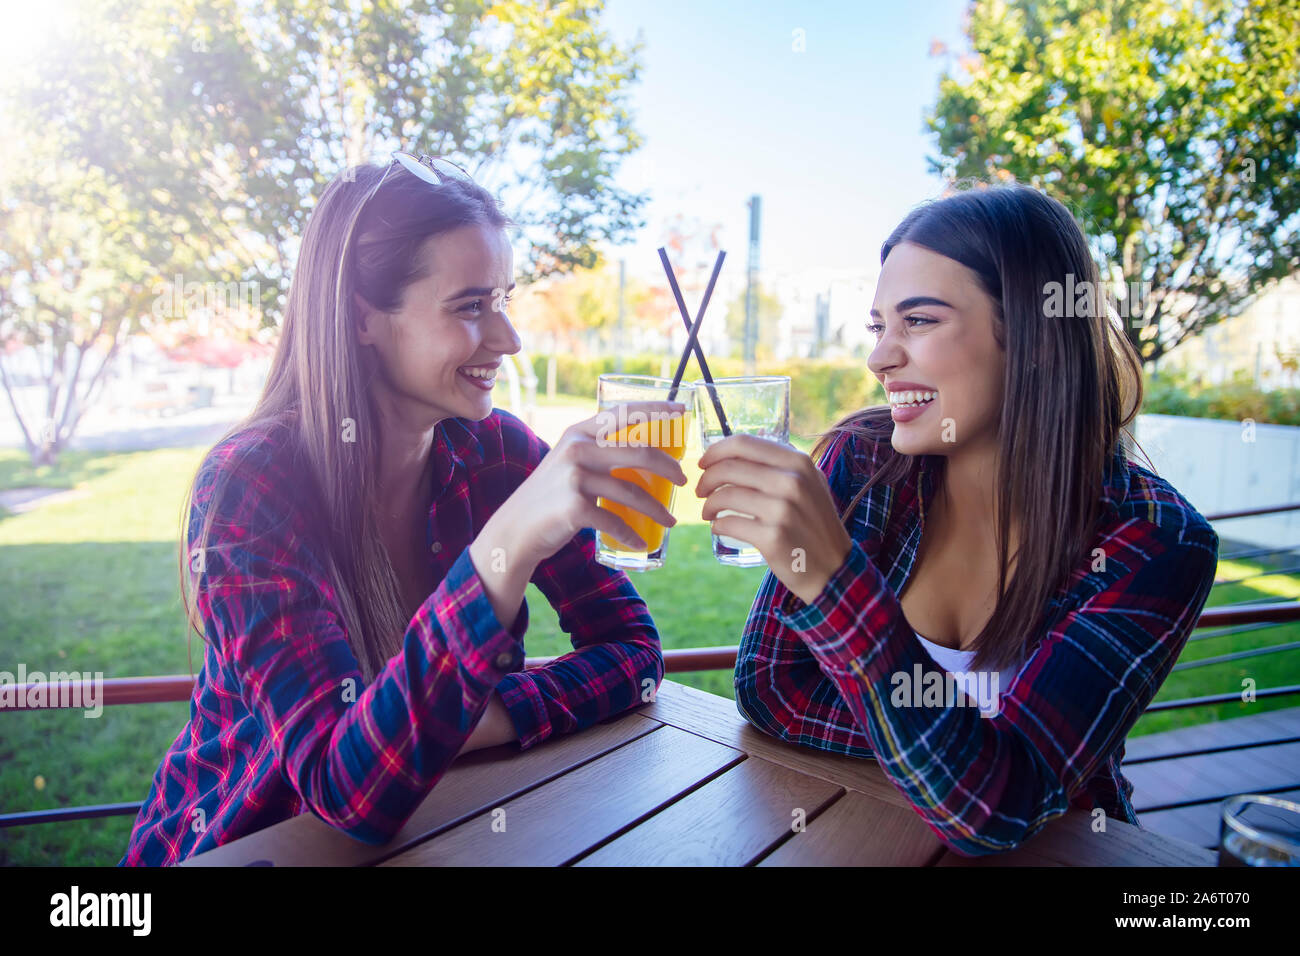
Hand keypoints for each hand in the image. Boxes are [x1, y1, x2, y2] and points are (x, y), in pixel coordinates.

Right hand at [486, 400, 689, 568]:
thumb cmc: (550, 497)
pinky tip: (641, 542)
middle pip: (639, 452)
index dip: (656, 409)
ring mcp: (574, 477)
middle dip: (669, 468)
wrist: (515, 530)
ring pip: (633, 492)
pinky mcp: (574, 507)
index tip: (680, 410)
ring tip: (670, 521)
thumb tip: (646, 453)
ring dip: (657, 509)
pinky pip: (615, 520)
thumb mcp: (569, 462)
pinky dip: (632, 535)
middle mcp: (577, 449)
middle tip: (683, 481)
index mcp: (578, 432)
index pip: (624, 412)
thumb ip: (597, 451)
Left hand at [695, 433, 851, 604]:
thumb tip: (745, 444)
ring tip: (709, 512)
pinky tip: (718, 527)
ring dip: (709, 504)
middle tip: (701, 490)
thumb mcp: (811, 483)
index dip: (715, 451)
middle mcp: (792, 482)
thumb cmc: (815, 524)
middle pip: (729, 468)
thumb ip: (783, 463)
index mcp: (799, 463)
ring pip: (725, 496)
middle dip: (706, 479)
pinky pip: (729, 524)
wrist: (833, 568)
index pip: (743, 444)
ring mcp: (783, 510)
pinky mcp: (773, 538)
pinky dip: (717, 525)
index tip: (703, 463)